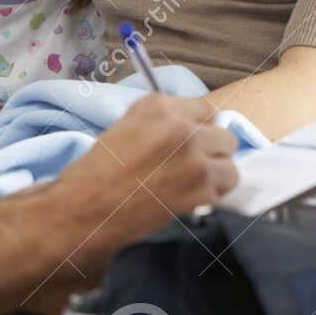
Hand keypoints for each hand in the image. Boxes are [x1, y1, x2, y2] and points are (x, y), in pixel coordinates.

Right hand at [49, 93, 237, 275]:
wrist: (85, 208)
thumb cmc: (96, 173)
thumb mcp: (126, 128)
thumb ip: (159, 123)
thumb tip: (189, 129)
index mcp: (159, 106)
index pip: (205, 108)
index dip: (202, 127)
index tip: (197, 140)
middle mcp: (180, 126)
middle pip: (224, 134)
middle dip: (213, 151)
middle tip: (197, 166)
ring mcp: (193, 157)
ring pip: (230, 163)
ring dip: (217, 175)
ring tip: (196, 186)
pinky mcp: (200, 187)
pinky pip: (223, 189)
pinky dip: (211, 197)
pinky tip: (191, 200)